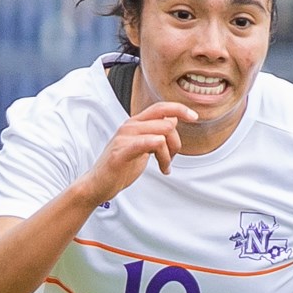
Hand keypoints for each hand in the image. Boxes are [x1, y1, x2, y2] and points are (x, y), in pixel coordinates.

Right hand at [74, 101, 196, 204]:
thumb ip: (156, 132)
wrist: (98, 184)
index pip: (161, 107)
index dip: (179, 108)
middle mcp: (130, 126)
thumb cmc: (121, 167)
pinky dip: (162, 156)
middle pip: (167, 123)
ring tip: (164, 167)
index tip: (194, 116)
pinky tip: (162, 168)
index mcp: (136, 123)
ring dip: (169, 155)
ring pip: (162, 135)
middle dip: (176, 144)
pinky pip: (148, 143)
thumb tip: (173, 119)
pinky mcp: (121, 152)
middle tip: (171, 160)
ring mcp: (124, 138)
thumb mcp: (143, 146)